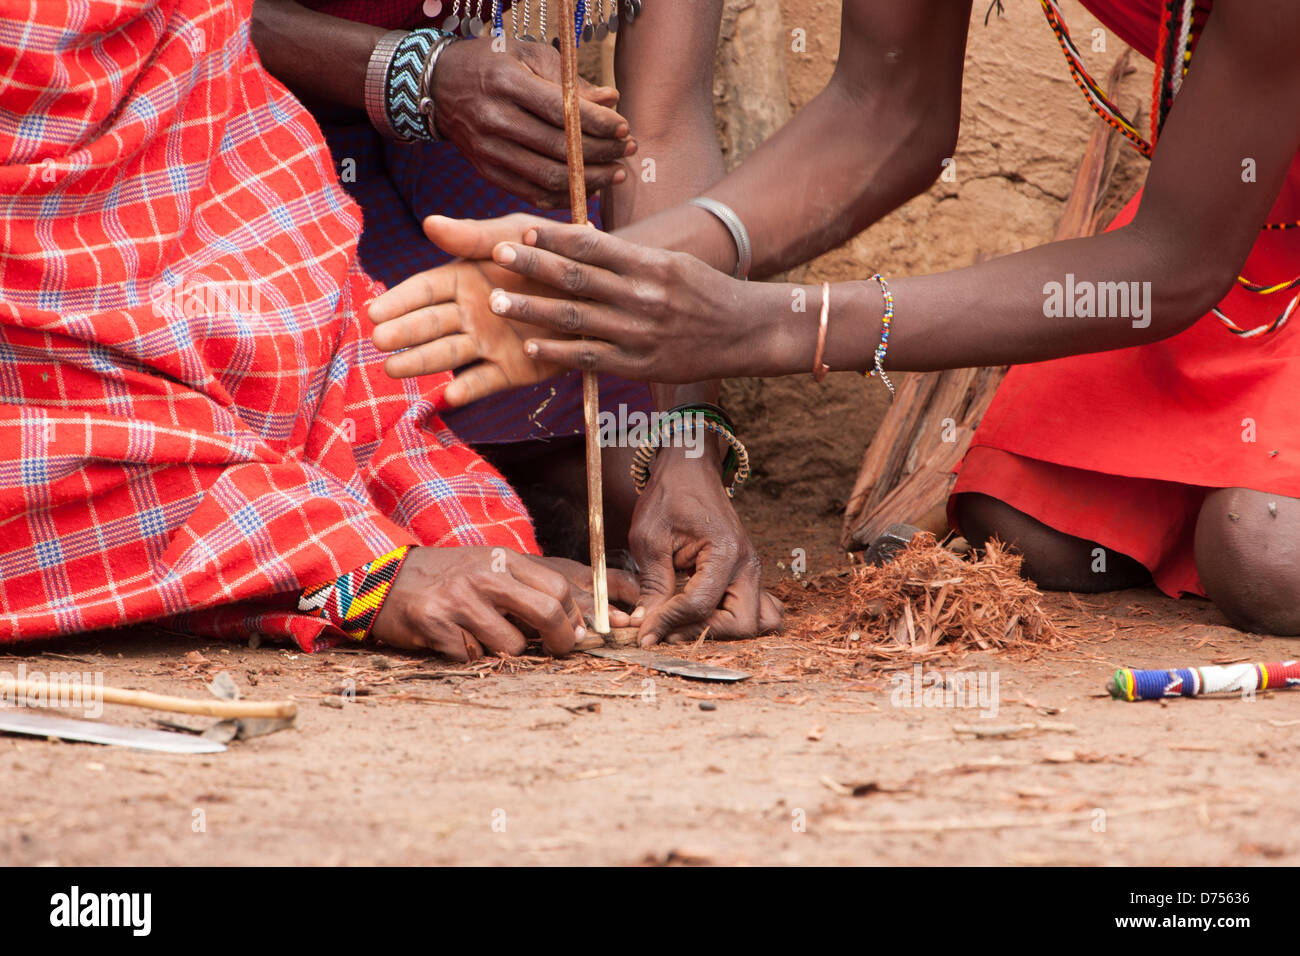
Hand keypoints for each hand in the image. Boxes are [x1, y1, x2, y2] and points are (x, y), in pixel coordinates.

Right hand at [369, 214, 573, 404]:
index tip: (374, 310)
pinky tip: (448, 396)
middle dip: (403, 333)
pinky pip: (485, 381)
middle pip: (429, 325)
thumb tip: (429, 221)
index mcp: (463, 280)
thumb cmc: (551, 252)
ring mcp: (488, 344)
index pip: (422, 291)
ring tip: (393, 369)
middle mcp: (469, 315)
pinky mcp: (512, 370)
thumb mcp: (514, 236)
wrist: (598, 286)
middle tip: (379, 340)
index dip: (399, 300)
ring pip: (448, 354)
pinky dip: (467, 390)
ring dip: (421, 362)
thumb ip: (473, 236)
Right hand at [370, 546, 636, 660]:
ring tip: (482, 636)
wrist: (385, 578)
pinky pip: (472, 657)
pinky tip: (453, 638)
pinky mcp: (435, 623)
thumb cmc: (448, 578)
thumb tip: (573, 626)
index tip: (573, 633)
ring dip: (503, 651)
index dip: (573, 617)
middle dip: (561, 640)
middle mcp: (484, 575)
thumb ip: (526, 589)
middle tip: (558, 651)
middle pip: (548, 613)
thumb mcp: (488, 568)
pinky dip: (468, 655)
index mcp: (503, 559)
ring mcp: (459, 599)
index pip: (559, 588)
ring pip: (511, 646)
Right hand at [432, 37, 633, 207]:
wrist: (439, 87)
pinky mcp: (488, 173)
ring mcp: (489, 151)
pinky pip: (533, 194)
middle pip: (559, 148)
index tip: (623, 128)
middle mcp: (495, 119)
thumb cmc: (491, 64)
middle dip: (602, 153)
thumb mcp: (528, 55)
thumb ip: (570, 80)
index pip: (561, 111)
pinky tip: (588, 187)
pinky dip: (565, 196)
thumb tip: (611, 100)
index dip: (597, 124)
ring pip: (549, 176)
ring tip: (616, 172)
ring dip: (590, 179)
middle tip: (627, 150)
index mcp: (506, 83)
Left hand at [484, 223, 779, 382]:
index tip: (521, 231)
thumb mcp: (671, 263)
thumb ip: (628, 257)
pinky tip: (532, 348)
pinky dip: (559, 352)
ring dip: (532, 309)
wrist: (745, 331)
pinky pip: (592, 357)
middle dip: (533, 265)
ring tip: (497, 302)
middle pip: (576, 276)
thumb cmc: (704, 292)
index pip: (592, 244)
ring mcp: (639, 332)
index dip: (554, 237)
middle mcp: (642, 295)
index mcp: (649, 264)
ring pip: (576, 318)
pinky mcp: (640, 364)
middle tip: (496, 255)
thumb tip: (581, 241)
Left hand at [628, 449, 783, 645]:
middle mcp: (747, 565)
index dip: (668, 623)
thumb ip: (652, 585)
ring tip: (687, 624)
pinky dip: (734, 622)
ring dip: (723, 631)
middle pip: (740, 624)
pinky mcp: (747, 575)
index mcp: (725, 551)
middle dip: (702, 632)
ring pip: (755, 623)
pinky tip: (705, 617)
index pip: (701, 605)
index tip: (643, 633)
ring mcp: (752, 571)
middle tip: (667, 629)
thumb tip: (645, 625)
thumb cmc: (669, 498)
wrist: (690, 471)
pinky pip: (757, 611)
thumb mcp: (649, 539)